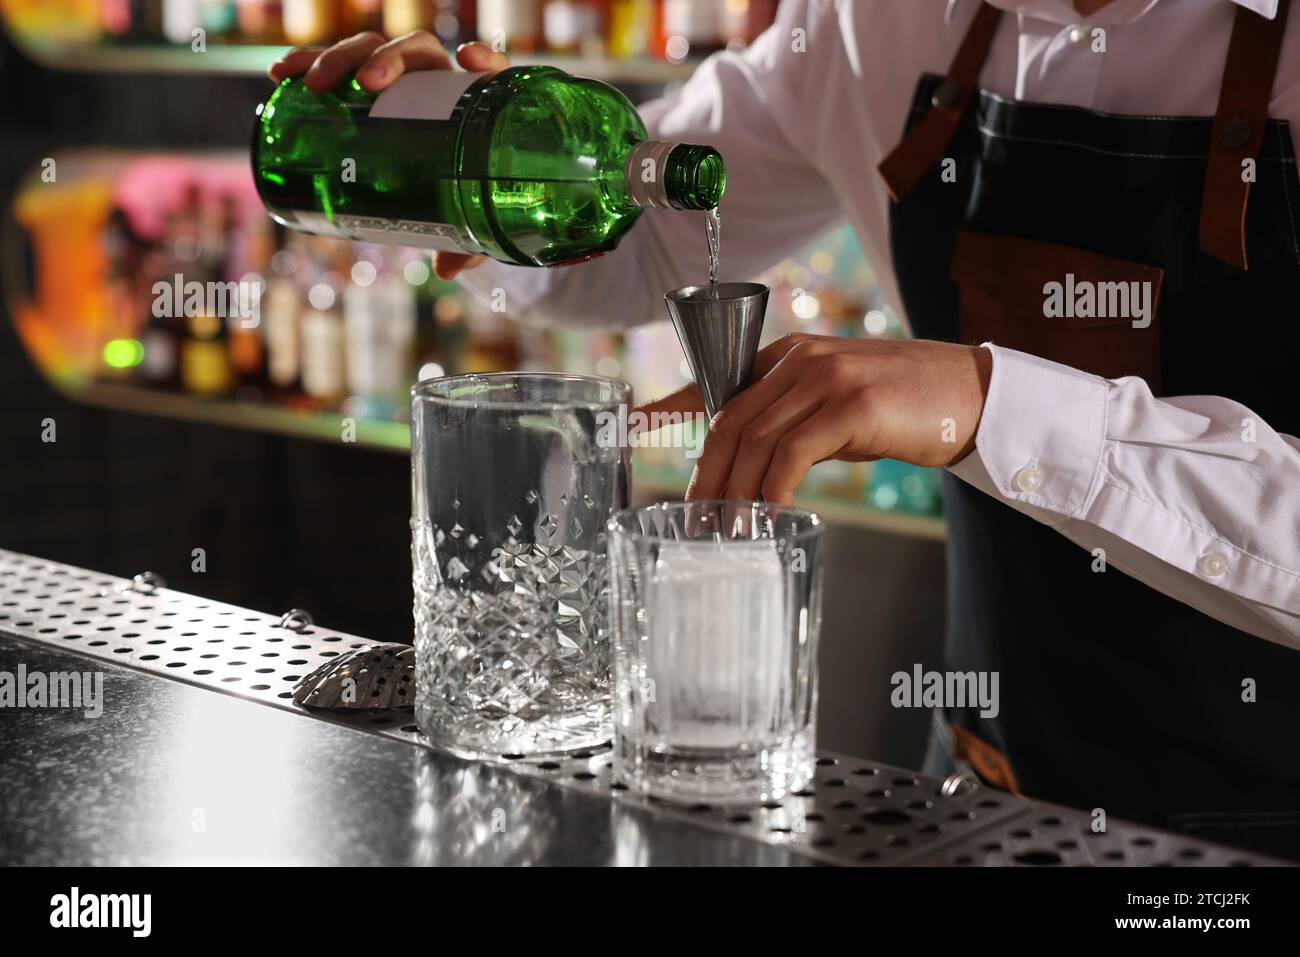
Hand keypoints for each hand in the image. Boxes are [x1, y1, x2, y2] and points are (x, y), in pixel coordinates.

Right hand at [268, 31, 509, 279]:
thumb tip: (446, 269)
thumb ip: (464, 243)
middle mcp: (433, 80)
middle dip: (386, 57)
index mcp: (468, 102)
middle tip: (366, 83)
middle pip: (412, 50)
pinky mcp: (357, 87)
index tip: (467, 59)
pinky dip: (304, 62)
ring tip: (311, 82)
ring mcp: (394, 78)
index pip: (481, 68)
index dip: (480, 58)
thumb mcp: (464, 223)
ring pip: (367, 50)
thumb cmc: (456, 198)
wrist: (433, 189)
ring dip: (338, 56)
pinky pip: (330, 67)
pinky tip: (280, 74)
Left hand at [637, 335, 992, 504]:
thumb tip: (753, 467)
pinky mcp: (852, 404)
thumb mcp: (836, 406)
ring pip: (756, 438)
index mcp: (788, 355)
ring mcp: (825, 378)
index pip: (718, 385)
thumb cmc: (903, 407)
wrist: (970, 395)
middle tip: (694, 516)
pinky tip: (771, 510)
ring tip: (726, 527)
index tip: (640, 424)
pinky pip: (793, 451)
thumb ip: (794, 422)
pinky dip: (774, 486)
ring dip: (734, 489)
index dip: (674, 404)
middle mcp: (799, 360)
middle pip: (730, 420)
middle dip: (706, 473)